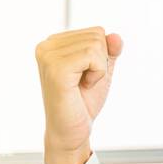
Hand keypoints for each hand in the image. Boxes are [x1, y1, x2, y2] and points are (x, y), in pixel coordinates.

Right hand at [34, 27, 122, 163]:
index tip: (85, 76)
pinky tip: (83, 86)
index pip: (95, 32)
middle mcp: (46, 46)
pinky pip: (92, 55)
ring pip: (96, 44)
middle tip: (84, 83)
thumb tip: (116, 36)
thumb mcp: (101, 70)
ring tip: (82, 85)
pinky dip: (98, 73)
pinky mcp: (56, 68)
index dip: (101, 57)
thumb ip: (109, 51)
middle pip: (97, 35)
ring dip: (99, 69)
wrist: (71, 132)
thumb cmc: (83, 103)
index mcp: (53, 43)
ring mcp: (48, 56)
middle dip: (101, 62)